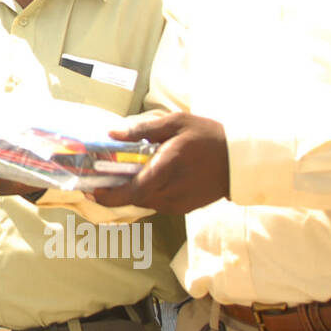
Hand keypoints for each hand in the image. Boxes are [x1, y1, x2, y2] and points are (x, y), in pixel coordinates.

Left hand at [92, 113, 228, 214]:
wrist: (239, 161)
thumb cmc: (207, 136)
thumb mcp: (176, 123)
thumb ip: (143, 129)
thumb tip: (112, 134)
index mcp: (166, 169)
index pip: (132, 191)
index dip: (109, 195)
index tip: (92, 190)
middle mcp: (170, 191)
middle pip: (134, 199)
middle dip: (115, 194)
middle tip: (99, 182)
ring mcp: (178, 203)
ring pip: (144, 203)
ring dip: (131, 194)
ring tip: (121, 179)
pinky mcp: (184, 208)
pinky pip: (157, 203)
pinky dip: (147, 195)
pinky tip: (146, 181)